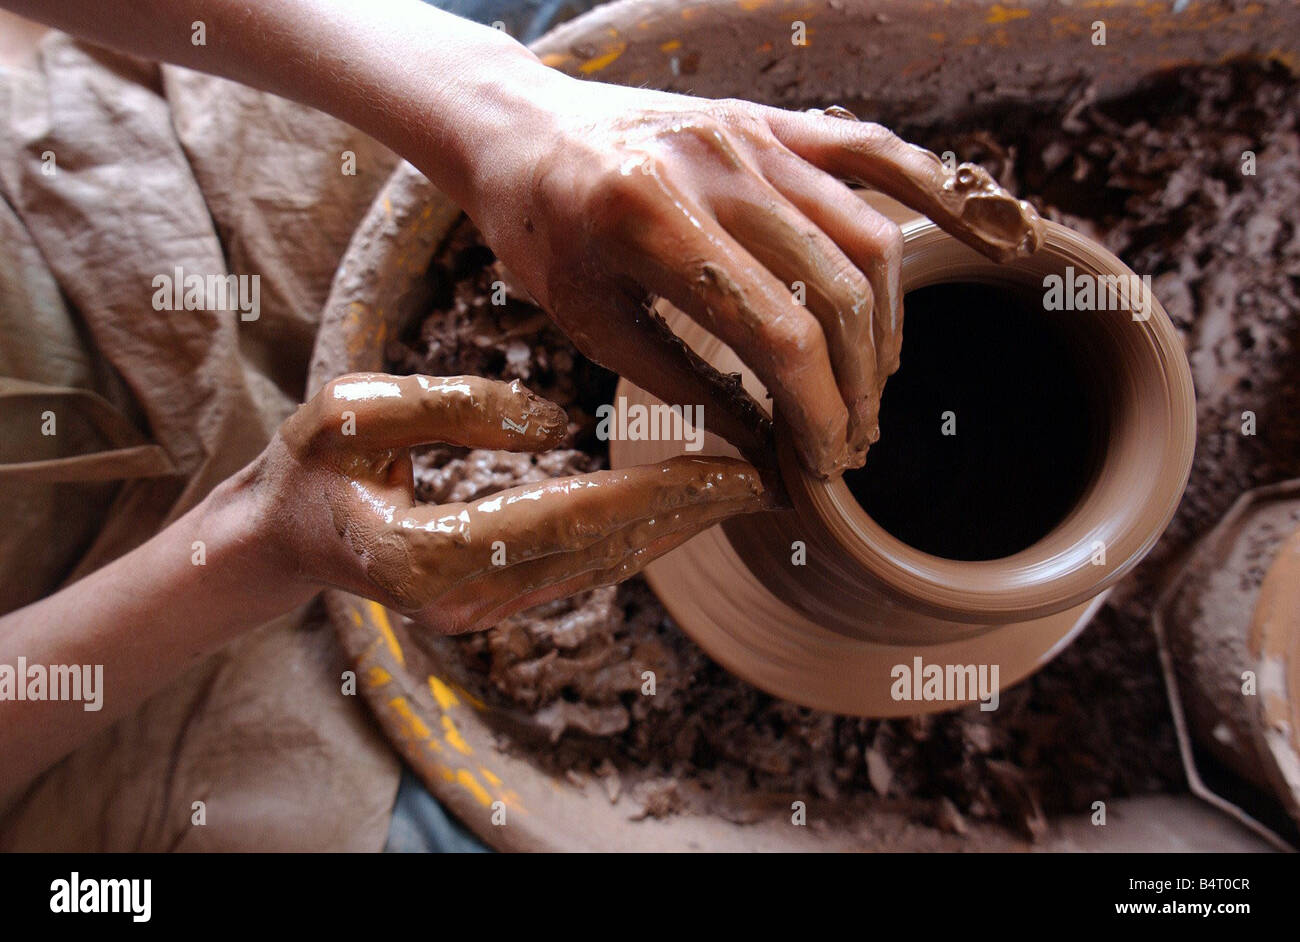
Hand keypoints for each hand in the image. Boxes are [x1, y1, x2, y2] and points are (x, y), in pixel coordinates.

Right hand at [258, 373, 765, 632]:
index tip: (724, 464)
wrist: (284, 539)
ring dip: (676, 530)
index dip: (650, 489)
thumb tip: (559, 423)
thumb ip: (454, 409)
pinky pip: (585, 571)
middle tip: (769, 476)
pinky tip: (683, 508)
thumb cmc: (312, 467)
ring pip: (603, 569)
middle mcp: (466, 599)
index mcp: (428, 555)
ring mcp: (485, 612)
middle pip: (601, 552)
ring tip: (743, 489)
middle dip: (690, 514)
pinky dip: (640, 538)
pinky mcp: (498, 604)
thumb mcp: (354, 411)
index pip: (565, 517)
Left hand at [457, 76, 1044, 478]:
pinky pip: (876, 154)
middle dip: (857, 386)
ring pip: (867, 238)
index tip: (826, 466)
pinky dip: (937, 200)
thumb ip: (691, 388)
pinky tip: (990, 243)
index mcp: (650, 221)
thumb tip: (771, 463)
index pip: (777, 336)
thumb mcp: (594, 325)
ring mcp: (754, 134)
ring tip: (874, 386)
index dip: (817, 414)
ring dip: (885, 327)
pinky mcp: (775, 120)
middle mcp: (715, 165)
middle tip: (854, 443)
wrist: (523, 128)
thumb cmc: (543, 236)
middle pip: (835, 294)